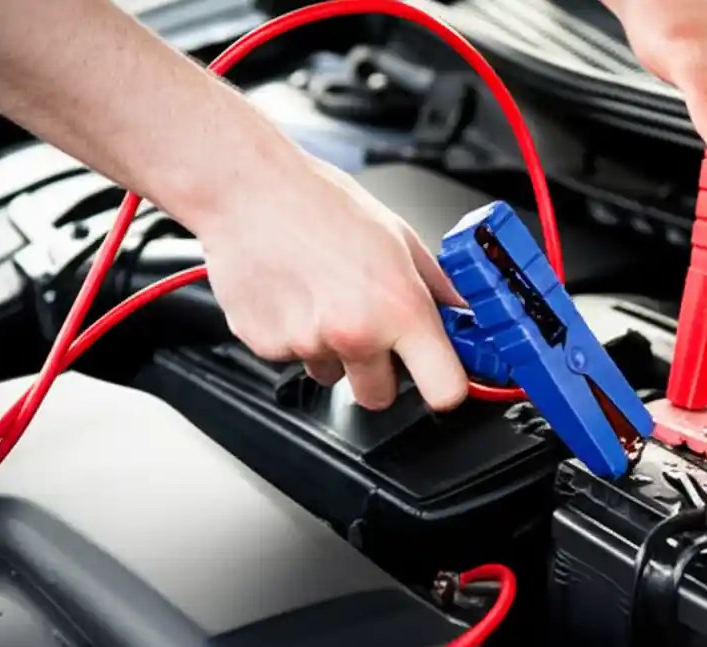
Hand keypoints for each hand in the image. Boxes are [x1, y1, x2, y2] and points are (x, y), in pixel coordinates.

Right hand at [195, 151, 468, 410]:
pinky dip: (295, 335)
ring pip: (333, 375)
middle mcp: (356, 334)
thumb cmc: (319, 202)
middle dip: (380, 373)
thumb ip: (435, 285)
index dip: (446, 387)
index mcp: (399, 309)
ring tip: (323, 297)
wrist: (247, 189)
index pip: (444, 390)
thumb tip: (459, 312)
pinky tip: (294, 294)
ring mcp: (308, 344)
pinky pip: (294, 357)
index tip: (443, 378)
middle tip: (371, 330)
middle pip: (379, 397)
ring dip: (334, 351)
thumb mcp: (399, 236)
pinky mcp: (266, 346)